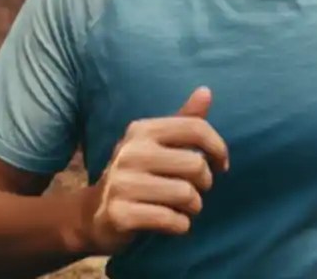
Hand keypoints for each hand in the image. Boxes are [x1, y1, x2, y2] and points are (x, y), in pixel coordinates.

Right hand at [78, 87, 228, 254]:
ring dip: (194, 206)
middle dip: (205, 183)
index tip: (221, 165)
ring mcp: (122, 183)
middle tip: (196, 190)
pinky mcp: (120, 214)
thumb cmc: (138, 173)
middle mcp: (130, 152)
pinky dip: (181, 225)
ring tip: (185, 208)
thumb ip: (183, 120)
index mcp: (142, 130)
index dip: (218, 147)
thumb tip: (206, 91)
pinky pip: (171, 219)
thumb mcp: (157, 143)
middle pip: (196, 164)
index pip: (195, 128)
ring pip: (186, 194)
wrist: (95, 212)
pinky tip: (174, 223)